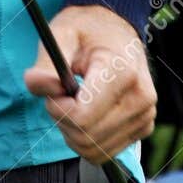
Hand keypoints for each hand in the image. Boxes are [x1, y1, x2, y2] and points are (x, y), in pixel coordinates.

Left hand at [24, 4, 156, 163]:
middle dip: (63, 120)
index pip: (82, 117)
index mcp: (121, 73)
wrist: (116, 30)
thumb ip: (44, 62)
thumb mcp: (60, 34)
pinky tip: (87, 112)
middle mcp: (140, 98)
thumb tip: (37, 85)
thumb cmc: (86, 31)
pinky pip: (106, 152)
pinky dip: (88, 139)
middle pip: (86, 137)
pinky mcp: (144, 127)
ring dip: (73, 132)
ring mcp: (145, 115)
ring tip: (73, 102)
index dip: (57, 109)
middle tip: (60, 94)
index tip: (53, 90)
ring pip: (95, 150)